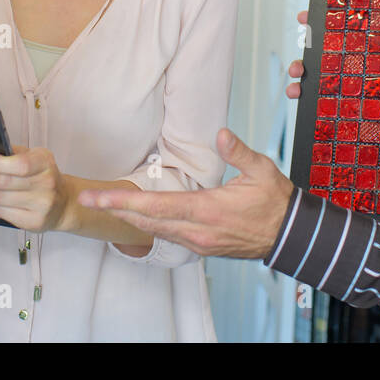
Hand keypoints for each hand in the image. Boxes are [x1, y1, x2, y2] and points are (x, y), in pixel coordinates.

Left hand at [0, 145, 70, 232]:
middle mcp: (46, 184)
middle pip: (3, 182)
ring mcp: (41, 205)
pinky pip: (1, 212)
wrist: (63, 204)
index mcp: (45, 163)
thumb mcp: (35, 158)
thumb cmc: (43, 177)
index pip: (18, 164)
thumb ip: (14, 154)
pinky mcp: (33, 222)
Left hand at [76, 129, 293, 259]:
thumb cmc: (275, 202)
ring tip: (105, 204)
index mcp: (207, 210)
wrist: (291, 237)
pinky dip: (147, 225)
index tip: (99, 196)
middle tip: (88, 199)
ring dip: (128, 217)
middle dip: (115, 210)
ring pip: (154, 231)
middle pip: (146, 222)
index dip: (124, 200)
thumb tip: (220, 133)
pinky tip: (136, 217)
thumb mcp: (262, 171)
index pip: (156, 206)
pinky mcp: (202, 246)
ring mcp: (198, 243)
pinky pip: (167, 236)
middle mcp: (197, 231)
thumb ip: (238, 151)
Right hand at [285, 10, 379, 133]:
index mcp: (369, 50)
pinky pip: (322, 100)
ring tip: (295, 83)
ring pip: (316, 75)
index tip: (307, 16)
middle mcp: (354, 64)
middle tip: (300, 52)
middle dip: (304, 49)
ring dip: (300, 76)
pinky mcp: (347, 103)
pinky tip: (300, 99)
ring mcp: (348, 84)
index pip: (344, 31)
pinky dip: (306, 98)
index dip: (323, 21)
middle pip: (323, 52)